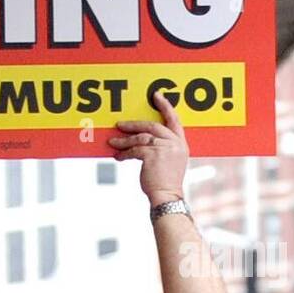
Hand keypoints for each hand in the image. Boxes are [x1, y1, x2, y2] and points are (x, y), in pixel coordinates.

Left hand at [108, 91, 188, 205]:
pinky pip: (134, 150)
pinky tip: (117, 156)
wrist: (167, 197)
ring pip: (140, 138)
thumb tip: (141, 138)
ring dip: (124, 140)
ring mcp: (165, 148)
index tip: (156, 95)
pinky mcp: (153, 155)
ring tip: (112, 141)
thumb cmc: (166, 182)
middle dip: (133, 124)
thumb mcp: (170, 161)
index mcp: (181, 143)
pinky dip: (124, 153)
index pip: (174, 119)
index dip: (165, 106)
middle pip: (151, 125)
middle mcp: (175, 143)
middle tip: (120, 123)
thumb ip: (163, 147)